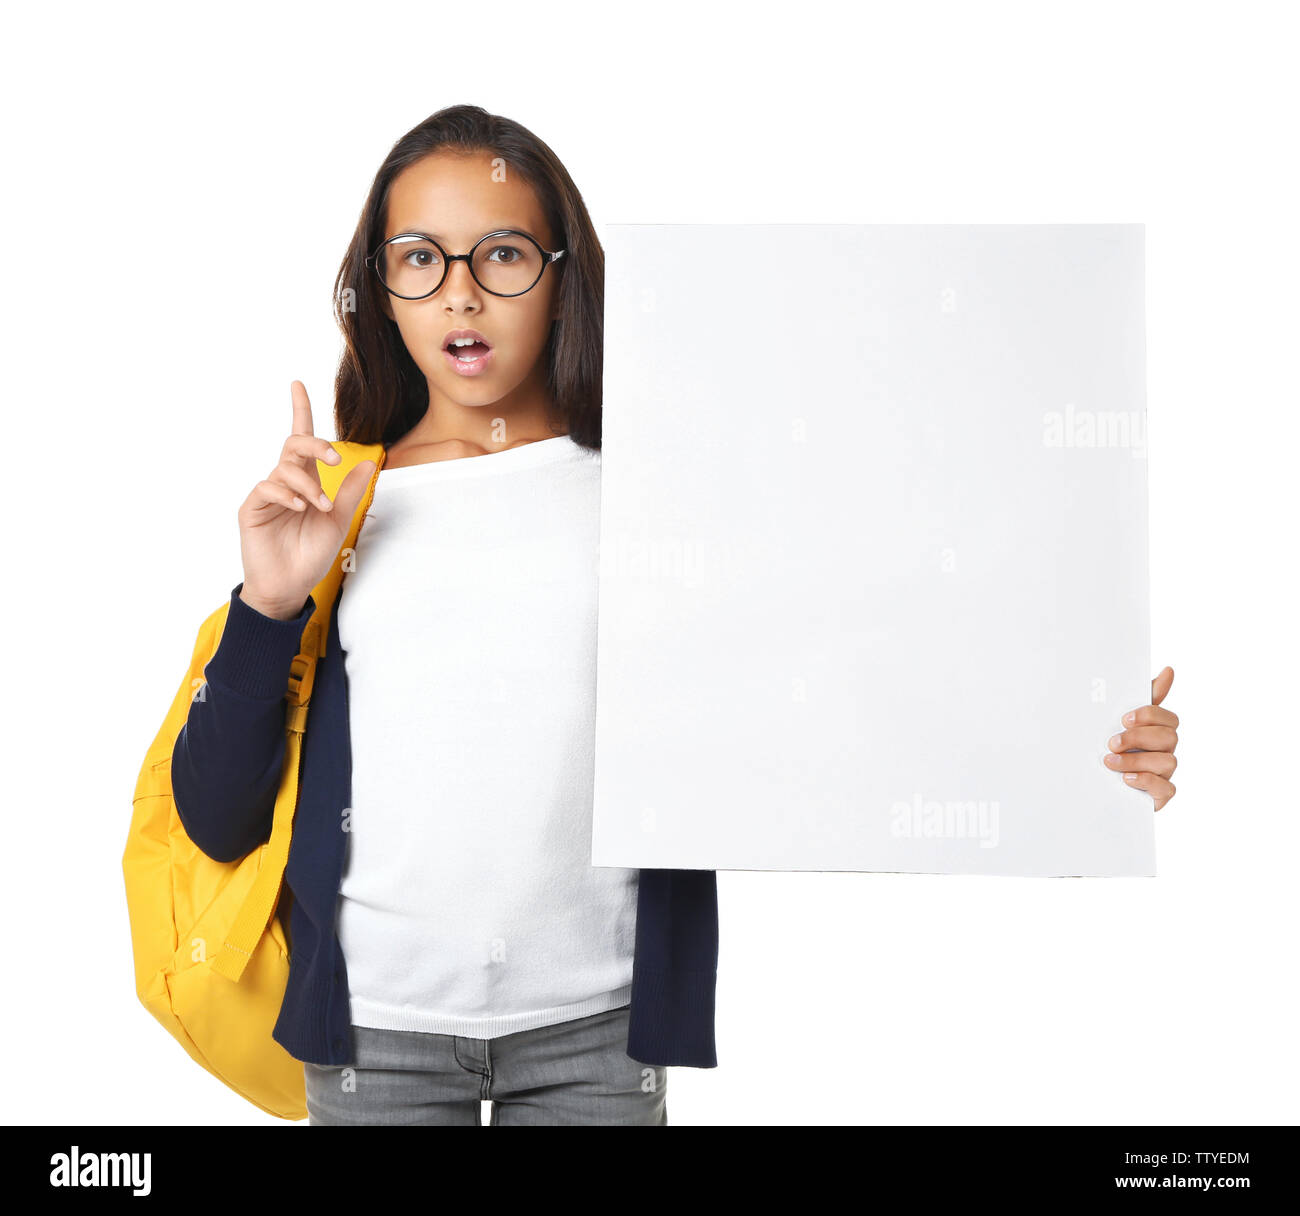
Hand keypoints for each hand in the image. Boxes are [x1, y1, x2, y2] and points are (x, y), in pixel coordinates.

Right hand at [236, 381, 374, 617]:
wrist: (290, 586)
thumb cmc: (311, 554)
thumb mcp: (338, 521)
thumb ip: (350, 492)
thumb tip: (366, 463)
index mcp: (307, 481)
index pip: (302, 440)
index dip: (300, 411)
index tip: (297, 385)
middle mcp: (286, 482)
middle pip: (294, 445)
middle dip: (315, 444)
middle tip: (335, 456)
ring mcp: (267, 494)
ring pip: (285, 468)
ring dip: (308, 484)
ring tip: (320, 507)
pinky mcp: (252, 509)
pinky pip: (267, 487)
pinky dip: (286, 494)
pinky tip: (300, 507)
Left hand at [1103, 666, 1178, 810]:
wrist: (1091, 785)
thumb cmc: (1112, 747)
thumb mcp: (1119, 721)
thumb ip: (1144, 697)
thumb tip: (1169, 670)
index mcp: (1158, 731)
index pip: (1169, 718)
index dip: (1149, 716)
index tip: (1124, 718)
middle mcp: (1165, 751)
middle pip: (1169, 738)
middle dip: (1138, 738)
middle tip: (1112, 742)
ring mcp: (1164, 773)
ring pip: (1168, 762)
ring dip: (1136, 760)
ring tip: (1110, 762)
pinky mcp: (1160, 795)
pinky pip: (1166, 789)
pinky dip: (1145, 781)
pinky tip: (1126, 779)